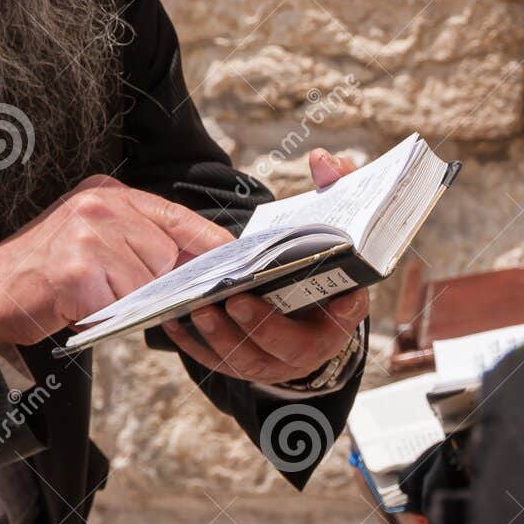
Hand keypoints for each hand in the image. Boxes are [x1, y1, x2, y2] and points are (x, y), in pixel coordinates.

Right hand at [0, 174, 232, 347]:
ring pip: (148, 282)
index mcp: (106, 192)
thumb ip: (136, 238)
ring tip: (90, 295)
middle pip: (166, 253)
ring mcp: (88, 236)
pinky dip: (105, 314)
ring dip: (126, 301)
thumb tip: (195, 261)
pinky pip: (121, 304)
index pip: (173, 213)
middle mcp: (99, 206)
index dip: (206, 237)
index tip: (232, 254)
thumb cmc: (44, 271)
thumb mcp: (90, 236)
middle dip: (153, 281)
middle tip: (114, 289)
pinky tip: (78, 305)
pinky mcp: (78, 272)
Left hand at [163, 145, 366, 385]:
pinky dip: (195, 345)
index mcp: (340, 314)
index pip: (347, 314)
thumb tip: (322, 159)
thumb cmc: (315, 262)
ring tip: (201, 309)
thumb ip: (335, 189)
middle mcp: (311, 346)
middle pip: (291, 347)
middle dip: (263, 326)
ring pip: (250, 360)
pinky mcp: (243, 364)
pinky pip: (217, 361)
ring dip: (223, 338)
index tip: (339, 298)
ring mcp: (276, 362)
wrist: (300, 308)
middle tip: (236, 300)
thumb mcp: (330, 227)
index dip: (344, 310)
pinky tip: (176, 321)